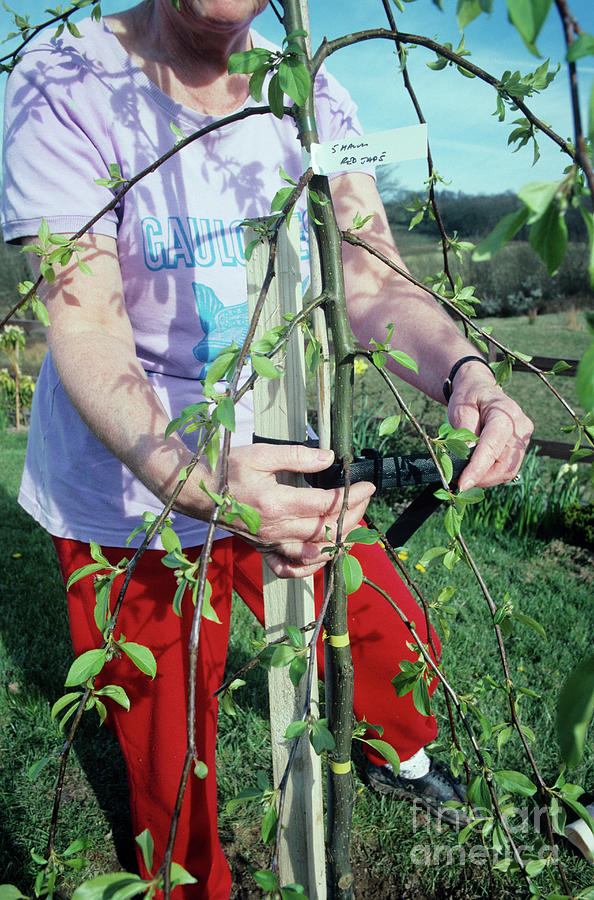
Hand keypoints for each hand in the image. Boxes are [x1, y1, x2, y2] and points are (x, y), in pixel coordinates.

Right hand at [207, 443, 375, 577]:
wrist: (199, 493)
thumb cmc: (228, 470)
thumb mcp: (262, 454)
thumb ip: (298, 456)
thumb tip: (329, 458)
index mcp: (275, 503)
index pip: (326, 504)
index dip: (352, 496)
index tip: (367, 486)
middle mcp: (275, 529)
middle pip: (326, 529)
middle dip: (353, 515)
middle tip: (365, 499)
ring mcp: (269, 543)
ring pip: (315, 552)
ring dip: (340, 541)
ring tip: (354, 525)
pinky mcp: (264, 551)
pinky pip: (291, 569)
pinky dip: (313, 567)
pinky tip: (326, 554)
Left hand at [447, 363, 532, 491]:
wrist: (481, 390)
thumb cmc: (470, 397)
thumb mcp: (460, 409)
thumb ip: (464, 432)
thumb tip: (465, 459)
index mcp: (506, 413)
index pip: (492, 447)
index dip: (477, 469)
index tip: (462, 485)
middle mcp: (521, 427)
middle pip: (504, 465)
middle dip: (481, 478)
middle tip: (458, 480)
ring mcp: (524, 439)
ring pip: (507, 472)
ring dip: (485, 478)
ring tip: (465, 474)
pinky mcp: (521, 448)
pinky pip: (507, 469)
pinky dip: (490, 474)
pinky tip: (476, 470)